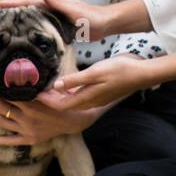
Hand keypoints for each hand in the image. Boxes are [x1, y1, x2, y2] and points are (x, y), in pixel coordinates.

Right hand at [0, 0, 111, 40]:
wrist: (107, 24)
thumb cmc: (92, 17)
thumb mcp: (73, 9)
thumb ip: (57, 1)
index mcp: (52, 4)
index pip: (27, 1)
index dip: (12, 3)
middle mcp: (51, 9)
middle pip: (26, 8)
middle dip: (10, 9)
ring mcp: (54, 18)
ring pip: (32, 17)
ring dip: (19, 18)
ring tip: (3, 22)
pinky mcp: (59, 27)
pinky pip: (40, 27)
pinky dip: (30, 28)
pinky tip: (26, 34)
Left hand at [0, 88, 107, 146]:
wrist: (76, 119)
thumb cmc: (61, 98)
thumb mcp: (50, 87)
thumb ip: (35, 82)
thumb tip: (18, 68)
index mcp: (33, 104)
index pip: (8, 94)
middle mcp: (28, 118)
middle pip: (0, 107)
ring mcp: (28, 130)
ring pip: (1, 121)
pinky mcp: (29, 139)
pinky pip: (8, 141)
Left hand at [41, 54, 170, 110]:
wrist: (142, 73)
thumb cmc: (120, 70)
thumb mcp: (95, 72)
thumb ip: (75, 80)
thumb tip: (56, 85)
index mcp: (87, 98)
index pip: (60, 105)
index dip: (45, 101)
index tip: (32, 94)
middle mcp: (90, 102)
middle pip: (64, 105)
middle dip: (49, 100)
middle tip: (35, 91)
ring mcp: (96, 99)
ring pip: (72, 101)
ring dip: (58, 96)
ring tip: (45, 87)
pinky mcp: (100, 94)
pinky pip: (80, 97)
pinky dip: (69, 93)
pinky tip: (64, 85)